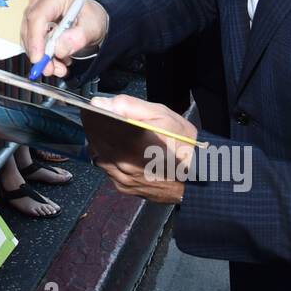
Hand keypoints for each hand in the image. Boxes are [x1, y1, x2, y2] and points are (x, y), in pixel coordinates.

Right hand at [20, 0, 108, 78]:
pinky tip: (57, 61)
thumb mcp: (92, 26)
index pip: (38, 17)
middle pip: (30, 29)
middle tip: (51, 70)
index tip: (39, 58)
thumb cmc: (90, 17)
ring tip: (60, 67)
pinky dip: (42, 56)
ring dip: (42, 58)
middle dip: (39, 53)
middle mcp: (40, 1)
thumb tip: (60, 48)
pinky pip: (31, 43)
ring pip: (28, 39)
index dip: (35, 39)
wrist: (89, 20)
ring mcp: (33, 12)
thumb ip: (78, 37)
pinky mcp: (31, 24)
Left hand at [81, 95, 196, 204]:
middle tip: (101, 117)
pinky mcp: (124, 188)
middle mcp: (122, 164)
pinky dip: (110, 158)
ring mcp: (122, 178)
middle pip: (95, 140)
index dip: (91, 114)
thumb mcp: (162, 115)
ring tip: (113, 133)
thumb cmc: (184, 145)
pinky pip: (107, 169)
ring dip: (101, 143)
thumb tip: (102, 103)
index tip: (91, 108)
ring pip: (99, 155)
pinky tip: (121, 151)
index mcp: (131, 143)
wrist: (199, 179)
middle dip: (95, 127)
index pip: (96, 125)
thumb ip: (130, 106)